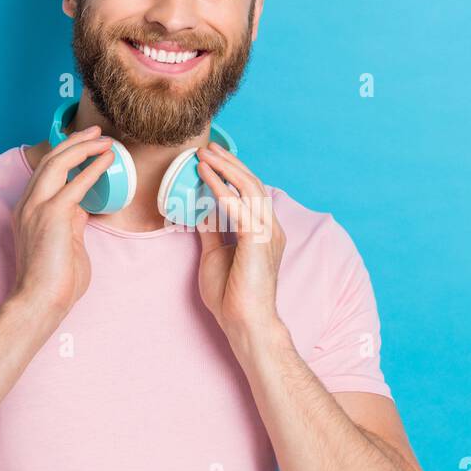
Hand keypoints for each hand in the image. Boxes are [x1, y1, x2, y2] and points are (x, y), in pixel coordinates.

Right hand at [10, 125, 114, 319]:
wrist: (40, 301)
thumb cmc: (55, 281)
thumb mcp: (65, 243)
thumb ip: (71, 223)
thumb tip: (83, 208)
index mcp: (28, 210)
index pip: (46, 171)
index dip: (67, 153)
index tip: (87, 144)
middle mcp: (28, 204)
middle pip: (49, 159)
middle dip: (74, 141)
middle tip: (97, 131)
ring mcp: (36, 207)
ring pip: (57, 162)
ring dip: (83, 147)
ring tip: (105, 139)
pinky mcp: (51, 214)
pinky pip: (75, 183)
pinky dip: (93, 168)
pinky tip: (108, 159)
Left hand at [195, 141, 286, 339]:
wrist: (246, 323)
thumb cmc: (232, 296)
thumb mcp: (216, 255)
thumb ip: (212, 231)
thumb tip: (201, 211)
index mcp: (262, 231)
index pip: (249, 192)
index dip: (231, 172)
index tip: (210, 158)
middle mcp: (270, 227)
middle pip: (251, 183)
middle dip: (229, 163)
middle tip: (207, 147)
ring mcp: (267, 232)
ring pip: (249, 188)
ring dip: (226, 168)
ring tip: (205, 155)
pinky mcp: (258, 240)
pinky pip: (239, 206)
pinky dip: (221, 188)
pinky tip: (206, 177)